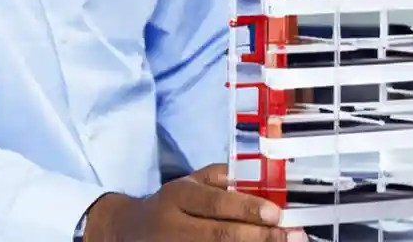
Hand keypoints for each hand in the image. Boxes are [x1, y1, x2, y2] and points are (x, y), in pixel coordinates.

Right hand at [83, 163, 307, 241]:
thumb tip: (256, 177)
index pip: (216, 204)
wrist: (125, 232)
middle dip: (257, 237)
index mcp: (177, 196)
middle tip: (287, 236)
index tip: (276, 214)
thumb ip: (220, 177)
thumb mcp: (188, 181)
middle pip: (218, 235)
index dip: (247, 210)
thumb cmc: (169, 205)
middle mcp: (172, 226)